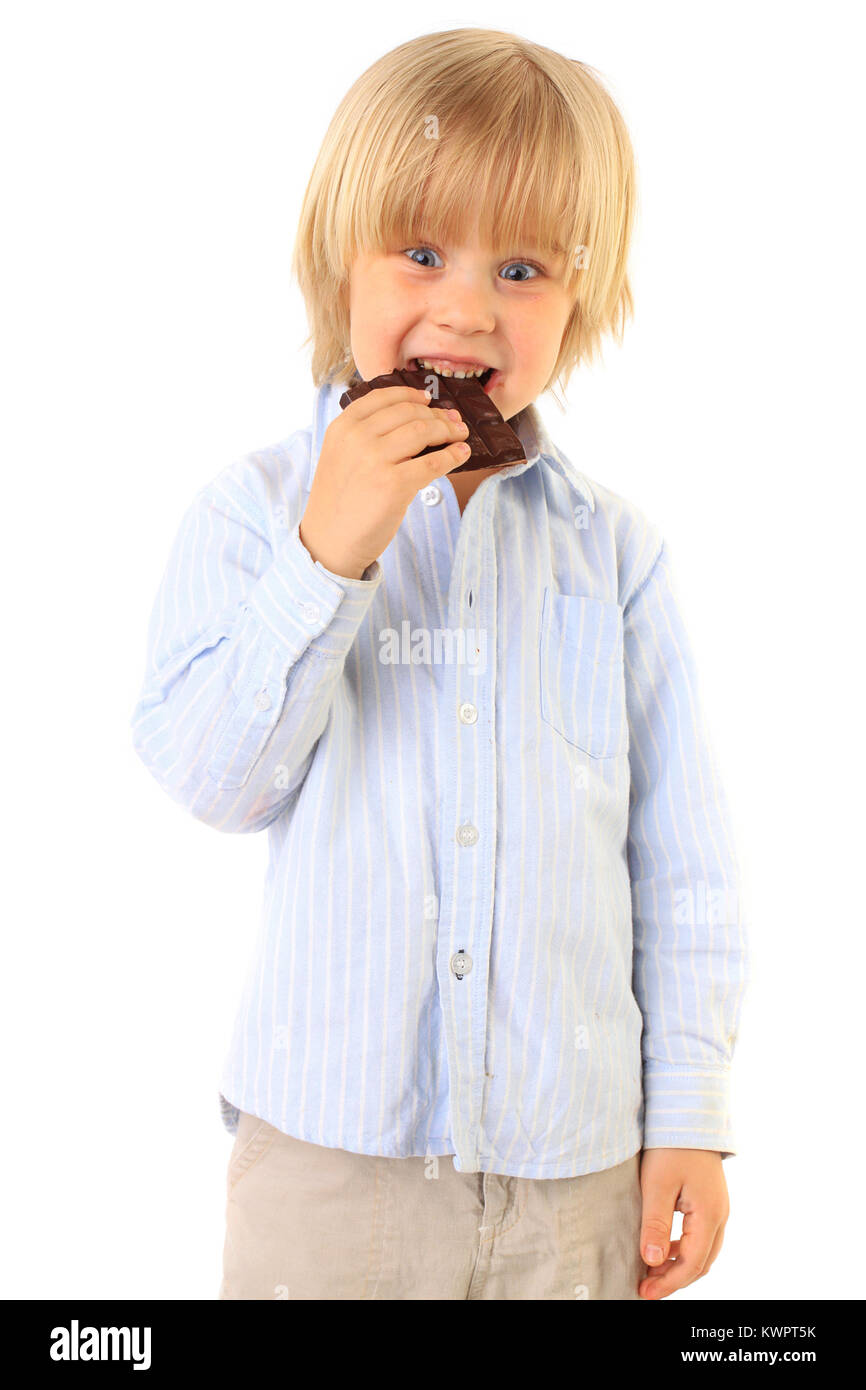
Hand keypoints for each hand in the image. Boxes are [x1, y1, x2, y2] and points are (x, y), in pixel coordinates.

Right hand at [299, 385, 470, 578]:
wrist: (329, 542)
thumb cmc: (339, 501)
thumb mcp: (340, 456)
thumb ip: (365, 436)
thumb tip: (413, 420)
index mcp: (342, 427)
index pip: (383, 397)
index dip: (411, 395)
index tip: (428, 399)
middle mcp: (357, 438)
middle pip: (408, 412)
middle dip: (436, 415)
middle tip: (453, 422)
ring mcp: (375, 460)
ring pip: (423, 431)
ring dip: (448, 431)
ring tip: (460, 435)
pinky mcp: (394, 485)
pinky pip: (433, 463)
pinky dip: (452, 456)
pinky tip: (461, 454)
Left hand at [638, 1148, 729, 1299]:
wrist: (687, 1113)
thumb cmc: (671, 1146)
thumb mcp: (657, 1185)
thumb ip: (655, 1224)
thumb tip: (652, 1263)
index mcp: (709, 1215)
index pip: (691, 1264)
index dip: (667, 1283)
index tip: (644, 1293)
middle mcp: (720, 1215)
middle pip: (701, 1262)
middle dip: (674, 1279)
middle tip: (645, 1288)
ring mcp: (718, 1207)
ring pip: (703, 1250)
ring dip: (679, 1264)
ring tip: (650, 1270)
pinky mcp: (710, 1199)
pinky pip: (701, 1235)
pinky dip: (683, 1248)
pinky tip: (663, 1246)